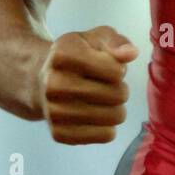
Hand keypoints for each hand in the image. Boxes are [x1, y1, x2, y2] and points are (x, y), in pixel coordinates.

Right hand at [38, 25, 138, 143]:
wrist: (42, 80)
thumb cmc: (77, 57)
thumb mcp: (96, 39)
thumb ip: (116, 42)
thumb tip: (131, 53)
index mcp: (63, 55)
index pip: (116, 72)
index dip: (119, 69)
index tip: (106, 66)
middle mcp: (54, 84)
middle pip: (118, 95)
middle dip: (120, 88)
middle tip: (105, 85)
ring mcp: (54, 111)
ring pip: (115, 117)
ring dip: (116, 107)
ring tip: (101, 99)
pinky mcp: (59, 134)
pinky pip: (106, 135)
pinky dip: (108, 126)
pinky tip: (94, 114)